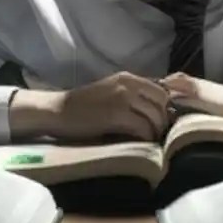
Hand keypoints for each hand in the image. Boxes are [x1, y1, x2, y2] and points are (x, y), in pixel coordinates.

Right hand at [50, 71, 171, 142]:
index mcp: (128, 78)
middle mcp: (128, 84)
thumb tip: (156, 111)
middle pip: (161, 103)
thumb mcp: (111, 93)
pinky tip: (139, 144)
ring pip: (154, 116)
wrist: (57, 111)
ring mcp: (122, 98)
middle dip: (162, 122)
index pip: (161, 91)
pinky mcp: (116, 114)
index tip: (159, 123)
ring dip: (155, 132)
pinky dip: (145, 138)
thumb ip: (131, 96)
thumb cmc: (83, 107)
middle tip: (156, 136)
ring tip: (149, 142)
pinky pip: (142, 127)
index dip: (164, 109)